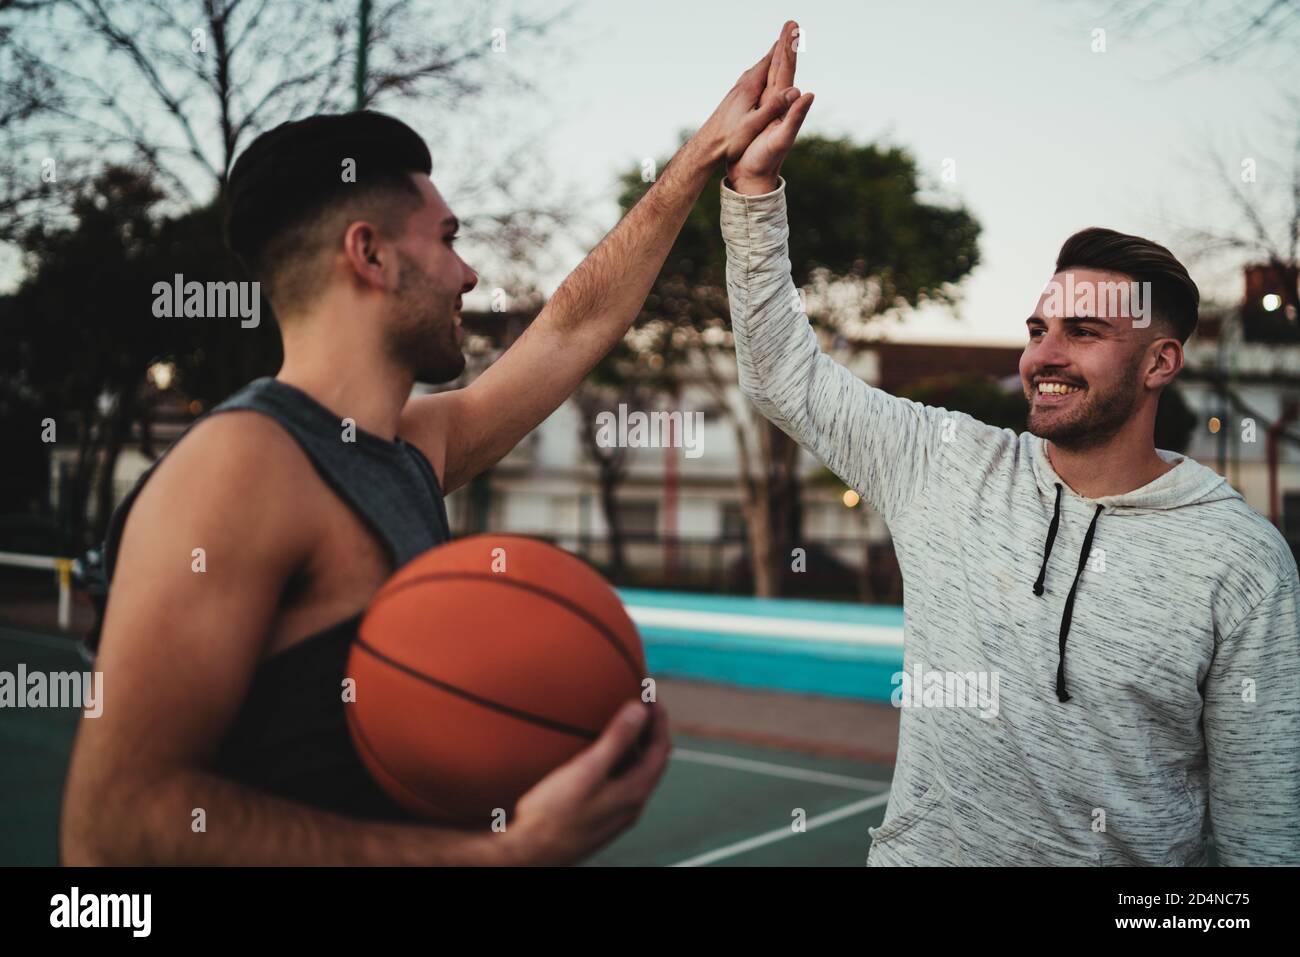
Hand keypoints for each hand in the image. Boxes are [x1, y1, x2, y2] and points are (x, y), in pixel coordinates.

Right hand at [502, 700, 670, 865]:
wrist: (530, 854)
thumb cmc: (554, 814)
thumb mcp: (586, 770)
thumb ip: (616, 740)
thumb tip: (640, 710)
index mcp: (634, 792)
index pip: (660, 748)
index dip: (659, 719)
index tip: (651, 695)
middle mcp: (632, 805)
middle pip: (652, 760)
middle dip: (650, 730)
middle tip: (640, 704)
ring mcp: (617, 813)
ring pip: (637, 773)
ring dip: (635, 746)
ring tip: (622, 723)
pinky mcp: (602, 817)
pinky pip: (621, 783)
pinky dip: (621, 761)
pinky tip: (601, 756)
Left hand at [692, 21, 806, 173]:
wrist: (705, 148)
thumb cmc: (729, 139)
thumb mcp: (755, 124)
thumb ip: (773, 107)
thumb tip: (794, 90)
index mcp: (748, 89)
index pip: (768, 62)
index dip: (781, 49)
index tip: (791, 33)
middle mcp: (740, 87)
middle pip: (761, 64)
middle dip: (775, 52)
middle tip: (786, 36)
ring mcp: (734, 93)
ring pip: (753, 73)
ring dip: (765, 63)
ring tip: (773, 55)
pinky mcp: (731, 102)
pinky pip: (748, 83)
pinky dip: (757, 76)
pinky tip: (755, 81)